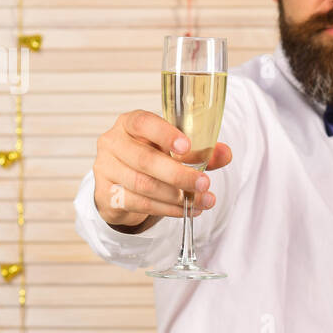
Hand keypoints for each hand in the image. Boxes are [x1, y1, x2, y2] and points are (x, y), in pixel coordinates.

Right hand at [93, 110, 232, 229]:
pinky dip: (167, 209)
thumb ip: (199, 151)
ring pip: (143, 185)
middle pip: (145, 159)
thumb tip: (226, 154)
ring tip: (200, 201)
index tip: (186, 147)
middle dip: (179, 174)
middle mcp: (113, 143)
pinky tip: (184, 210)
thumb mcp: (173, 149)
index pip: (143, 122)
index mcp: (129, 123)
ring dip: (176, 196)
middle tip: (204, 183)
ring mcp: (106, 169)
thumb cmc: (150, 157)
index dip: (165, 134)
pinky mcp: (107, 195)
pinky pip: (139, 204)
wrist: (120, 182)